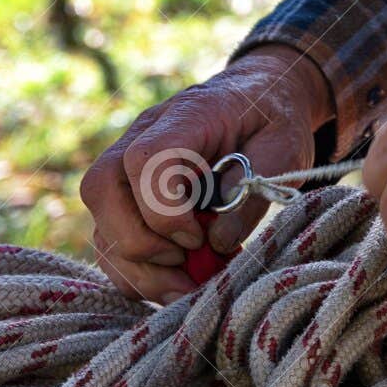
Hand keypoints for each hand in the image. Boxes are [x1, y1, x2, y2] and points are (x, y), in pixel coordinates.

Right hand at [81, 44, 332, 302]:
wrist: (258, 97)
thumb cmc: (272, 120)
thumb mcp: (286, 147)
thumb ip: (253, 191)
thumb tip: (217, 240)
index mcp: (184, 116)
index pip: (145, 159)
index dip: (162, 209)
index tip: (198, 237)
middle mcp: (142, 136)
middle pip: (102, 189)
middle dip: (139, 244)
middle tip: (188, 266)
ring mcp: (127, 166)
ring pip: (101, 223)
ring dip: (139, 270)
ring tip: (188, 290)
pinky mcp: (128, 197)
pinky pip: (110, 243)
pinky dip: (137, 274)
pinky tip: (176, 285)